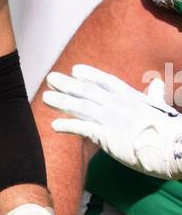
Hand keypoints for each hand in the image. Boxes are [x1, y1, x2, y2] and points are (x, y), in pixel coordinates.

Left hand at [43, 64, 181, 179]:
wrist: (171, 145)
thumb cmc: (168, 128)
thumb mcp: (160, 106)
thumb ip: (154, 95)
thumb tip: (157, 83)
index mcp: (131, 97)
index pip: (107, 82)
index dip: (90, 75)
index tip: (75, 70)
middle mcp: (118, 105)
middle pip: (88, 91)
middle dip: (68, 84)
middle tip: (51, 78)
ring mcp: (111, 119)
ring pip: (81, 107)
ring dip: (62, 102)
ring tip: (46, 97)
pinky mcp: (106, 136)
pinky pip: (83, 129)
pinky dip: (68, 126)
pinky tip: (54, 126)